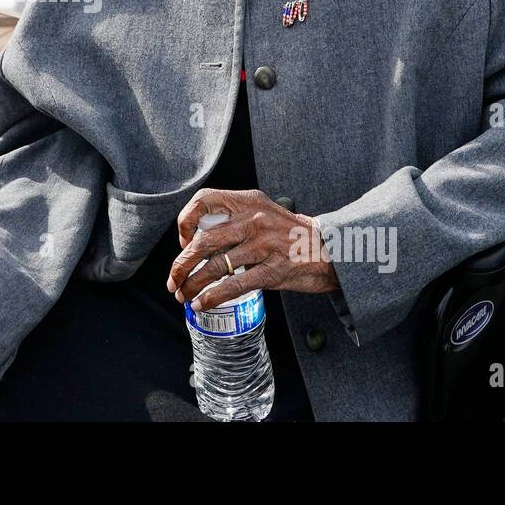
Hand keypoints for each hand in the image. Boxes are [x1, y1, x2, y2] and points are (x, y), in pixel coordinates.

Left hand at [168, 188, 338, 311]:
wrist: (332, 249)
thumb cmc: (291, 234)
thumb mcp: (263, 212)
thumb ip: (235, 220)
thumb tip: (197, 244)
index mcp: (248, 201)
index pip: (204, 200)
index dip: (186, 221)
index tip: (183, 242)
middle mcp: (254, 219)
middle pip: (203, 241)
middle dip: (181, 265)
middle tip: (173, 280)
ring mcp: (265, 245)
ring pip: (215, 266)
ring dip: (193, 284)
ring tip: (184, 296)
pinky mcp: (274, 270)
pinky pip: (234, 285)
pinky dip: (212, 297)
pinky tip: (202, 304)